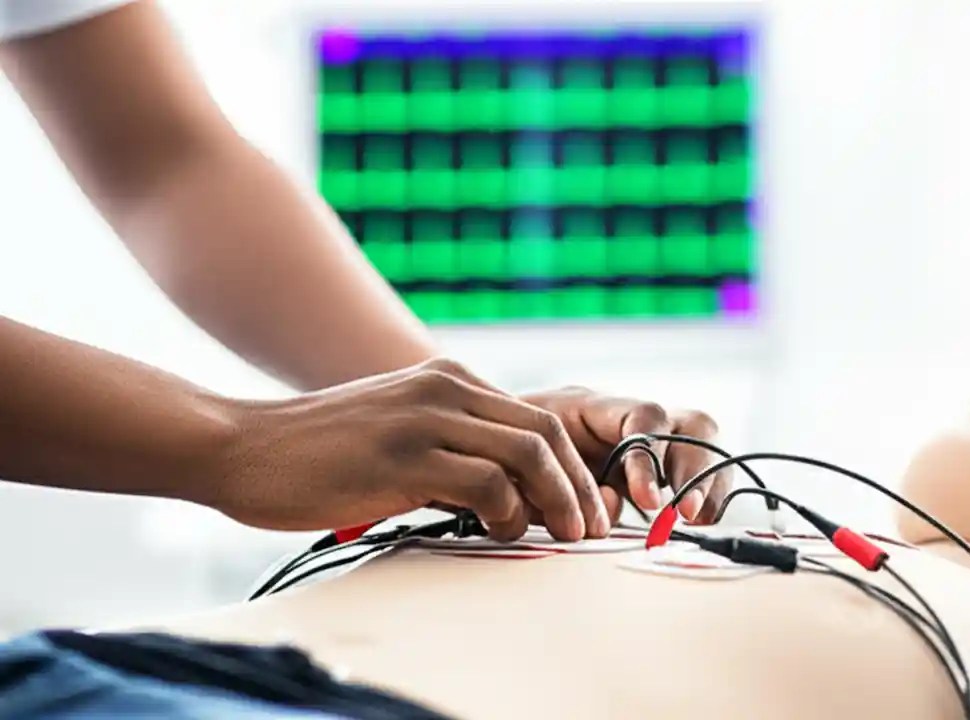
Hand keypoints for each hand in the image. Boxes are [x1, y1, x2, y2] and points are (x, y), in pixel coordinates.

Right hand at [211, 359, 609, 540]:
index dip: (572, 469)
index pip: (540, 419)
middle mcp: (445, 388)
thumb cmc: (318, 452)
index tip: (583, 509)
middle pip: (547, 433)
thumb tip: (510, 493)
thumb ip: (451, 445)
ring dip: (554, 502)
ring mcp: (425, 418)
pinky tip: (496, 531)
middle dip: (577, 487)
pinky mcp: (404, 455)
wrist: (242, 446)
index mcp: (449, 379)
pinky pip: (486, 482)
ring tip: (555, 536)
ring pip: (528, 453)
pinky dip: (507, 511)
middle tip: (587, 529)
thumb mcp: (398, 429)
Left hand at [520, 387, 730, 525]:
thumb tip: (606, 508)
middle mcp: (630, 419)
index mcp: (592, 407)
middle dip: (695, 469)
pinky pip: (698, 475)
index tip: (648, 500)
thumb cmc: (502, 453)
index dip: (650, 459)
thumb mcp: (515, 460)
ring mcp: (648, 442)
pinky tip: (696, 522)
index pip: (643, 417)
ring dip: (707, 484)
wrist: (491, 450)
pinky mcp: (656, 471)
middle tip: (685, 512)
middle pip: (692, 425)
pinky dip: (706, 497)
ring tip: (697, 519)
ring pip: (703, 445)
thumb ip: (556, 482)